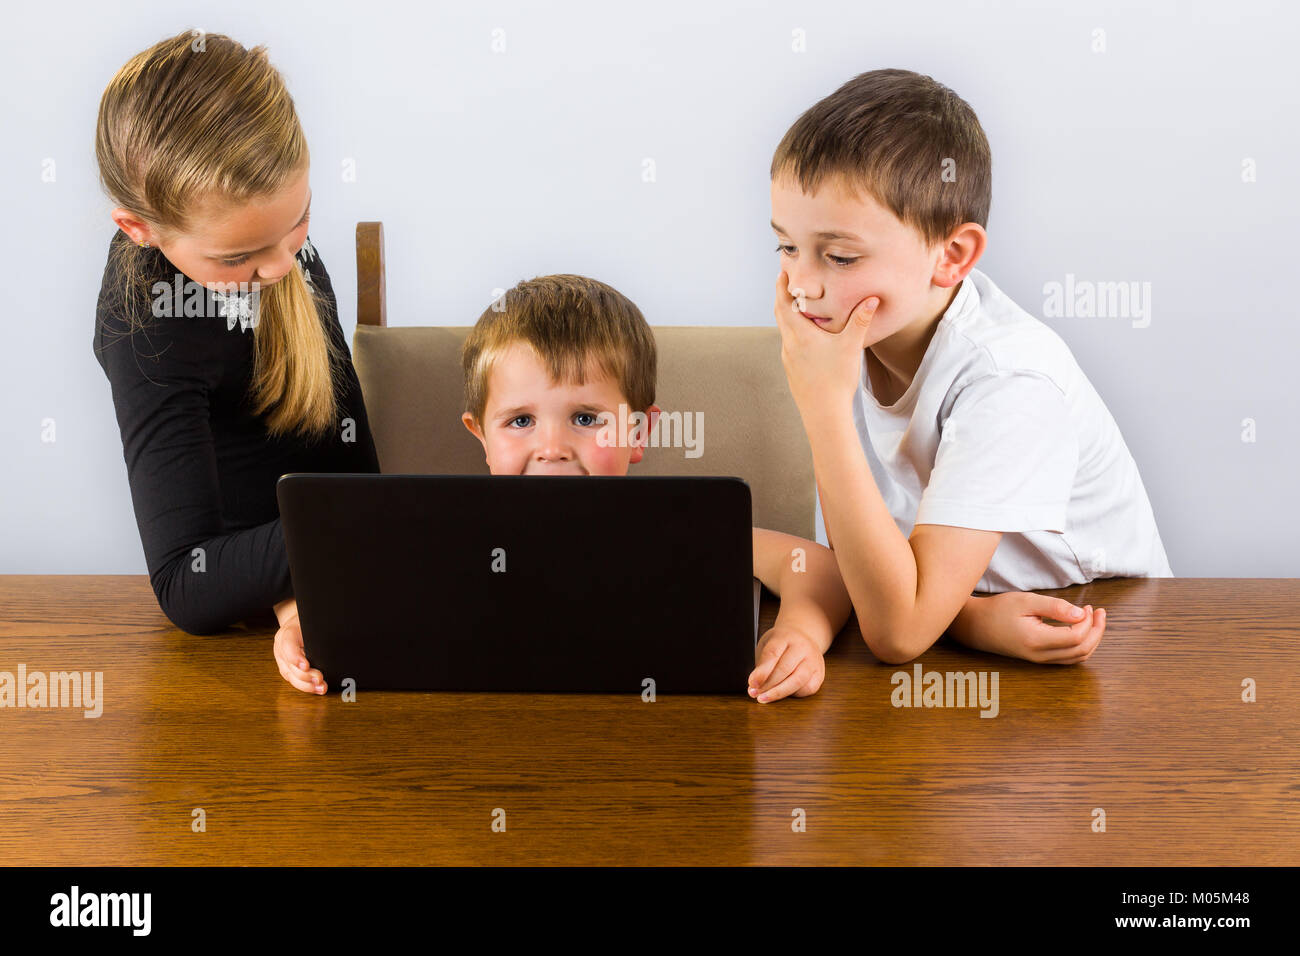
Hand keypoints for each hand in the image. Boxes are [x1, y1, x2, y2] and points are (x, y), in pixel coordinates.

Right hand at [272, 604, 327, 693]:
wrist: (299, 625)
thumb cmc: (309, 623)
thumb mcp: (312, 621)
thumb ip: (318, 631)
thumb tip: (335, 635)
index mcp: (287, 633)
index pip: (287, 644)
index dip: (295, 657)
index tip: (306, 665)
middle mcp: (281, 648)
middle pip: (290, 665)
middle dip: (305, 675)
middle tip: (319, 678)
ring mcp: (283, 661)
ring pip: (291, 676)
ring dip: (307, 685)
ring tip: (321, 687)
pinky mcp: (288, 670)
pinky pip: (294, 680)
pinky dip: (306, 686)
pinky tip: (317, 689)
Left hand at [748, 625, 826, 701]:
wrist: (805, 636)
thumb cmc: (782, 643)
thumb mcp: (768, 644)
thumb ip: (763, 663)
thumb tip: (754, 685)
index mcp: (785, 636)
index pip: (773, 654)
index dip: (761, 671)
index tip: (751, 683)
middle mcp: (802, 647)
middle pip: (784, 669)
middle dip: (767, 684)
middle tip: (753, 693)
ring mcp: (813, 660)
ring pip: (797, 681)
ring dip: (778, 692)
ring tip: (763, 698)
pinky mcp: (819, 674)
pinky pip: (807, 688)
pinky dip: (793, 694)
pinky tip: (782, 694)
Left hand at [772, 269, 879, 419]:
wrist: (823, 414)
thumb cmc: (836, 380)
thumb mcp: (850, 346)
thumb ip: (860, 321)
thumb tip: (871, 300)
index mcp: (799, 334)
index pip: (784, 303)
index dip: (781, 287)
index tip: (781, 272)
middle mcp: (789, 345)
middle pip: (780, 315)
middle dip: (782, 298)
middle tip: (787, 283)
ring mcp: (788, 359)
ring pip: (785, 331)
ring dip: (788, 317)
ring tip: (798, 307)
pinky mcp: (792, 371)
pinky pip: (789, 346)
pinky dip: (794, 334)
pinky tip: (806, 338)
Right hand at [951, 591, 1105, 663]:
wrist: (976, 626)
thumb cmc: (998, 610)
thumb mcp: (1026, 601)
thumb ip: (1054, 607)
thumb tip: (1082, 614)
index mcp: (1036, 640)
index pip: (1076, 637)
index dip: (1088, 622)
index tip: (1087, 606)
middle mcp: (1040, 655)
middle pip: (1082, 650)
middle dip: (1096, 631)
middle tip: (1099, 612)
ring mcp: (1040, 660)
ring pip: (1078, 657)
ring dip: (1092, 640)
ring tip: (1093, 619)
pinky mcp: (1040, 658)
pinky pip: (1069, 658)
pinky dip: (1082, 646)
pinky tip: (1081, 630)